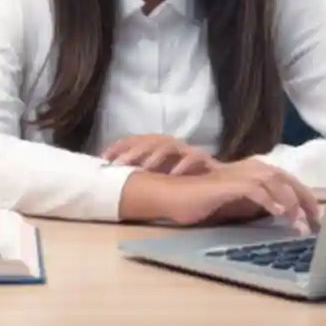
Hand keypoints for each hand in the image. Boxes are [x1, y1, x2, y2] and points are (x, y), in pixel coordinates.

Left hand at [101, 133, 217, 174]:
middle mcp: (172, 146)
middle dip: (132, 151)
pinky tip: (173, 175)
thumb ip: (140, 175)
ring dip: (155, 155)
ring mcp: (188, 151)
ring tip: (143, 168)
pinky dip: (183, 165)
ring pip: (169, 145)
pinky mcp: (205, 160)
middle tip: (117, 165)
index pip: (136, 140)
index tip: (103, 159)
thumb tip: (111, 177)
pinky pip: (194, 157)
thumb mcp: (159, 178)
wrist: (222, 184)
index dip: (119, 147)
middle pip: (150, 141)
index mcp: (158, 148)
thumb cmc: (185, 182)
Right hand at [165, 159, 322, 232]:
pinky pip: (254, 189)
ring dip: (290, 203)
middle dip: (305, 201)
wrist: (173, 196)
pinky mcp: (226, 184)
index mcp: (253, 172)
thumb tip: (285, 217)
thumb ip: (258, 205)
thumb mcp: (238, 205)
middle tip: (316, 226)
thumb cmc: (203, 202)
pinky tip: (278, 213)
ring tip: (299, 225)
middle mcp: (249, 169)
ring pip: (274, 182)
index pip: (288, 181)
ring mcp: (237, 175)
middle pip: (286, 179)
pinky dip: (268, 199)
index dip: (305, 198)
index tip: (317, 221)